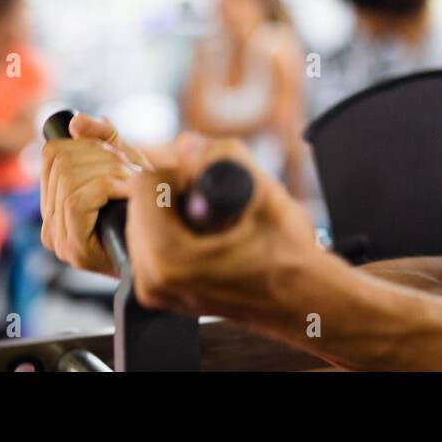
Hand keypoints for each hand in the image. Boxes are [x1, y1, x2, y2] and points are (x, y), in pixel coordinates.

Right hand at [40, 113, 161, 274]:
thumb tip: (75, 123)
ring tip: (133, 180)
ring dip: (109, 170)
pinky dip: (107, 187)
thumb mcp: (124, 165)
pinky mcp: (74, 247)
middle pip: (60, 161)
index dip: (85, 142)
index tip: (116, 150)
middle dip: (102, 155)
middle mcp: (50, 223)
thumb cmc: (148, 207)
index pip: (52, 154)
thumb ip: (102, 139)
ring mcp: (59, 238)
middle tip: (131, 167)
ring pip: (69, 177)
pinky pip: (78, 200)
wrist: (171, 255)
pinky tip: (128, 191)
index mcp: (55, 203)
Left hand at [124, 135, 322, 327]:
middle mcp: (152, 279)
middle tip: (214, 201)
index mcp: (170, 257)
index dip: (182, 172)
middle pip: (141, 201)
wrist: (300, 298)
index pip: (147, 184)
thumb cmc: (289, 255)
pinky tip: (204, 235)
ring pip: (142, 219)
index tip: (210, 183)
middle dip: (175, 189)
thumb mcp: (265, 194)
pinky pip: (148, 240)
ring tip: (213, 221)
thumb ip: (224, 158)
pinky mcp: (157, 292)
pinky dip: (172, 227)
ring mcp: (153, 289)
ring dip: (173, 207)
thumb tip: (186, 143)